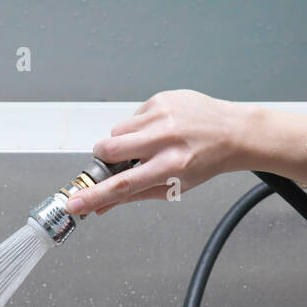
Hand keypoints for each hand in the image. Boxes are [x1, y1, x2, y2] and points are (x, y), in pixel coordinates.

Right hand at [65, 89, 254, 216]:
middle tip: (115, 163)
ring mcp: (162, 115)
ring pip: (118, 131)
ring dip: (124, 142)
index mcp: (170, 167)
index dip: (95, 196)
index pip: (123, 185)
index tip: (74, 203)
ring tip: (148, 145)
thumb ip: (135, 196)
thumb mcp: (173, 187)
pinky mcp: (160, 99)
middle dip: (103, 158)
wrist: (232, 132)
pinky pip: (133, 116)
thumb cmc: (204, 163)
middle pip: (109, 149)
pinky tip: (159, 130)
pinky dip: (139, 127)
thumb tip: (101, 207)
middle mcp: (165, 139)